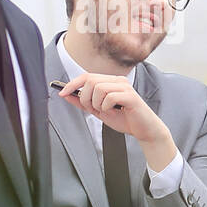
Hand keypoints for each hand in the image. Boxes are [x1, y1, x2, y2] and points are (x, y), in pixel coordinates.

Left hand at [57, 73, 176, 169]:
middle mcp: (119, 81)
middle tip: (92, 108)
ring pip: (99, 88)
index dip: (72, 84)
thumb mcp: (99, 111)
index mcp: (112, 82)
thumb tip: (67, 95)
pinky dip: (106, 107)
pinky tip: (113, 111)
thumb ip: (84, 102)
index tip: (62, 93)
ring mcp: (126, 88)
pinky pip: (109, 97)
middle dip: (85, 97)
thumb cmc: (126, 119)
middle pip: (91, 80)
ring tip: (105, 111)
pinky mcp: (131, 96)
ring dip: (96, 103)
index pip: (87, 76)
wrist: (144, 130)